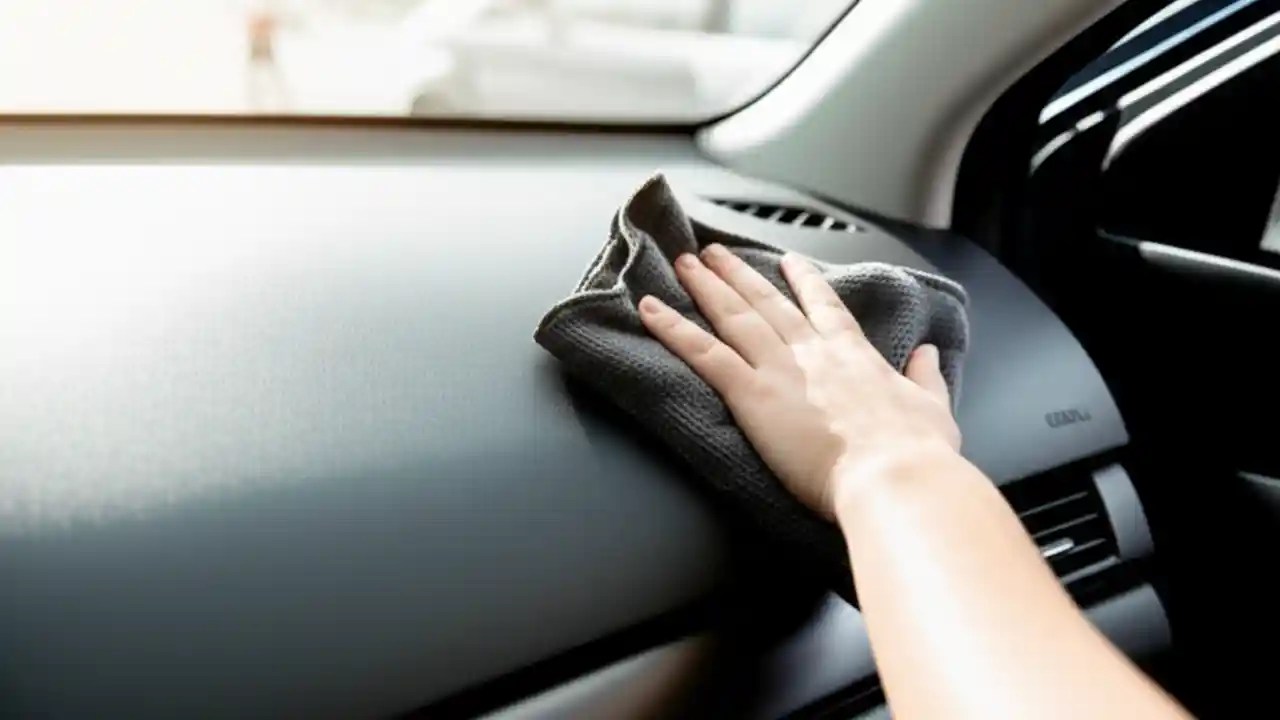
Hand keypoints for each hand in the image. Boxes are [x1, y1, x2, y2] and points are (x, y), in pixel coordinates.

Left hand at [639, 245, 961, 517]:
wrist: (894, 476)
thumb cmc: (915, 454)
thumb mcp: (932, 409)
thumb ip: (926, 377)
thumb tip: (928, 354)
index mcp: (854, 356)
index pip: (823, 307)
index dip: (803, 282)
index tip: (788, 262)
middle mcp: (812, 352)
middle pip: (767, 302)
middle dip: (738, 274)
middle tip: (714, 252)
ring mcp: (779, 368)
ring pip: (732, 316)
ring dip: (704, 287)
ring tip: (683, 264)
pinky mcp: (752, 394)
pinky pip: (703, 354)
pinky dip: (673, 329)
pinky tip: (650, 309)